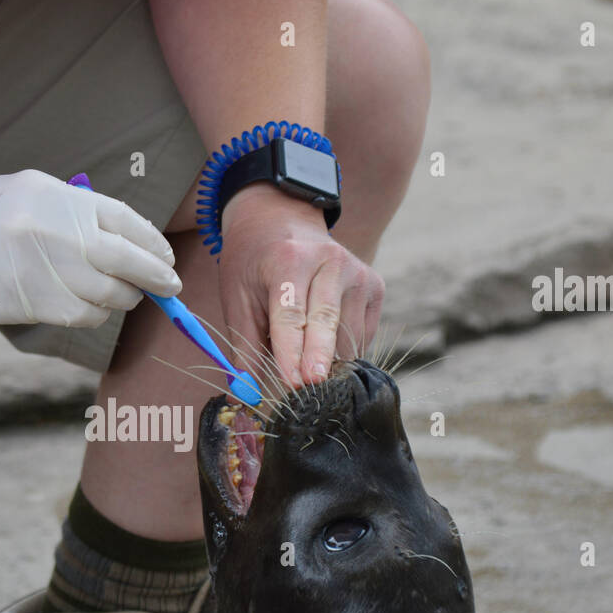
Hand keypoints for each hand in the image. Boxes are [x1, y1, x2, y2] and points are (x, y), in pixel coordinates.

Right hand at [0, 170, 180, 325]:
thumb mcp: (26, 193)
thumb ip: (74, 211)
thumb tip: (124, 241)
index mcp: (59, 197)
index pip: (126, 221)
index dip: (154, 244)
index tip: (167, 259)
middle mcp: (58, 230)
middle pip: (128, 260)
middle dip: (156, 277)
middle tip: (169, 288)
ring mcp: (47, 267)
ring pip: (109, 295)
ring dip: (123, 300)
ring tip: (123, 296)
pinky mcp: (33, 302)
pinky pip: (83, 316)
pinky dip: (94, 316)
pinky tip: (89, 309)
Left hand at [218, 184, 382, 385]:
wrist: (282, 220)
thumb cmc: (255, 264)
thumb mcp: (237, 296)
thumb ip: (244, 344)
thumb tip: (245, 393)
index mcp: (290, 260)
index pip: (292, 314)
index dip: (291, 352)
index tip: (293, 383)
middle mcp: (330, 261)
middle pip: (327, 321)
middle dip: (319, 359)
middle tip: (312, 390)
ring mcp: (358, 272)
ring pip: (348, 334)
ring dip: (329, 361)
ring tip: (306, 370)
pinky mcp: (375, 286)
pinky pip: (362, 333)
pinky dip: (344, 350)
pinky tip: (325, 348)